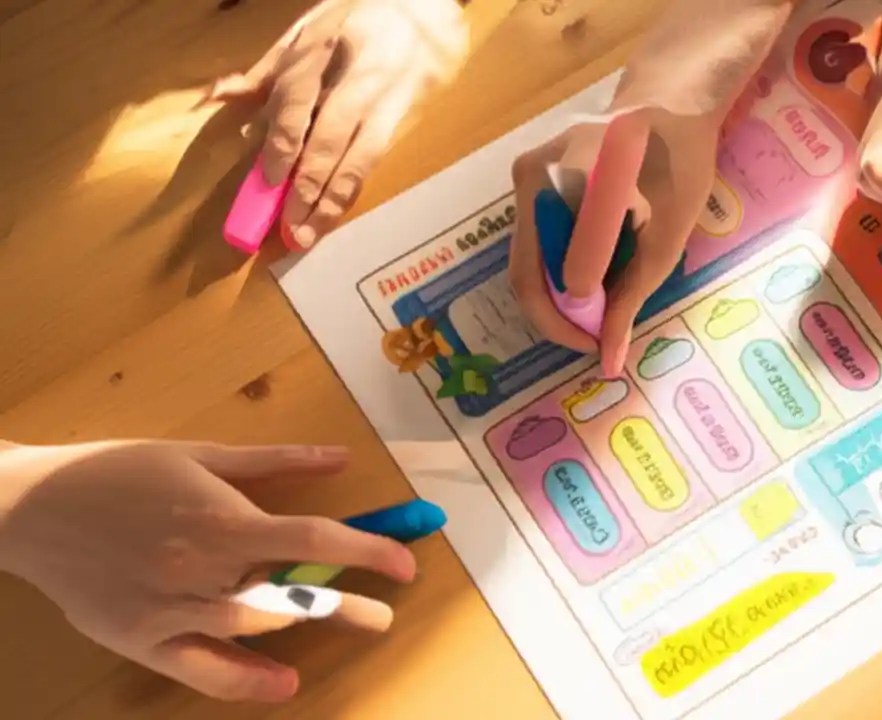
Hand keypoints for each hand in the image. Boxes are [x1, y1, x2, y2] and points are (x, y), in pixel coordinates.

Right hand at [0, 441, 421, 701]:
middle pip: (292, 591)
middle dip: (347, 604)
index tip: (405, 564)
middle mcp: (202, 569)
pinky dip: (244, 681)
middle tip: (385, 615)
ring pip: (255, 628)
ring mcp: (171, 609)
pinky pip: (201, 670)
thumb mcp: (198, 455)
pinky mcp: (142, 640)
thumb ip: (275, 462)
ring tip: (353, 625)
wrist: (32, 508)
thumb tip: (341, 457)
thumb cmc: (119, 472)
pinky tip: (282, 683)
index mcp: (221, 519)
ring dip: (308, 628)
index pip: (312, 539)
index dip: (367, 552)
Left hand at [210, 0, 468, 249]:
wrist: (428, 4)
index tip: (267, 180)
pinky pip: (376, 160)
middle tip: (287, 228)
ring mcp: (386, 98)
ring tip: (310, 234)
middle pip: (327, 140)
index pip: (297, 102)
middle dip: (306, 189)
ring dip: (332, 201)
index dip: (281, 145)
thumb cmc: (361, 13)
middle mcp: (356, 76)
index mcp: (322, 47)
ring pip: (357, 159)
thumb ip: (268, 67)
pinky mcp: (407, 115)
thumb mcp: (310, 26)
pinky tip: (336, 211)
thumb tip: (219, 96)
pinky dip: (353, 188)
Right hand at [508, 0, 790, 374]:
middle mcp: (540, 171)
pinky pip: (530, 244)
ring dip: (554, 300)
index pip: (572, 264)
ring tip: (592, 316)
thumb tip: (610, 360)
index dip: (580, 318)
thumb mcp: (670, 232)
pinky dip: (553, 273)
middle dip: (557, 319)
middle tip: (591, 341)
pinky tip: (584, 283)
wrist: (663, 102)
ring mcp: (525, 174)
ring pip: (525, 263)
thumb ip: (634, 294)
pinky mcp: (524, 179)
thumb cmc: (679, 160)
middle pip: (528, 272)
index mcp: (587, 170)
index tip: (600, 343)